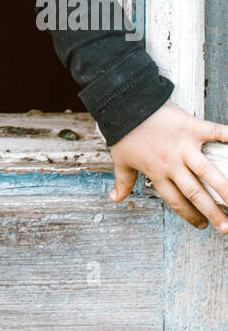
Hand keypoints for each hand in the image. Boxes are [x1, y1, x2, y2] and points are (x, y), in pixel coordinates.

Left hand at [109, 101, 227, 231]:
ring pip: (208, 172)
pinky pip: (214, 132)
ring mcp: (183, 145)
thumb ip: (123, 182)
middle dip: (212, 212)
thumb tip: (114, 199)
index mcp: (157, 173)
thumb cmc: (124, 132)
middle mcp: (172, 163)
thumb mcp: (120, 160)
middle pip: (195, 193)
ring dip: (225, 189)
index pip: (176, 201)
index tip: (202, 226)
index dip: (190, 216)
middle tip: (225, 227)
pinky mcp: (191, 126)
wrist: (124, 103)